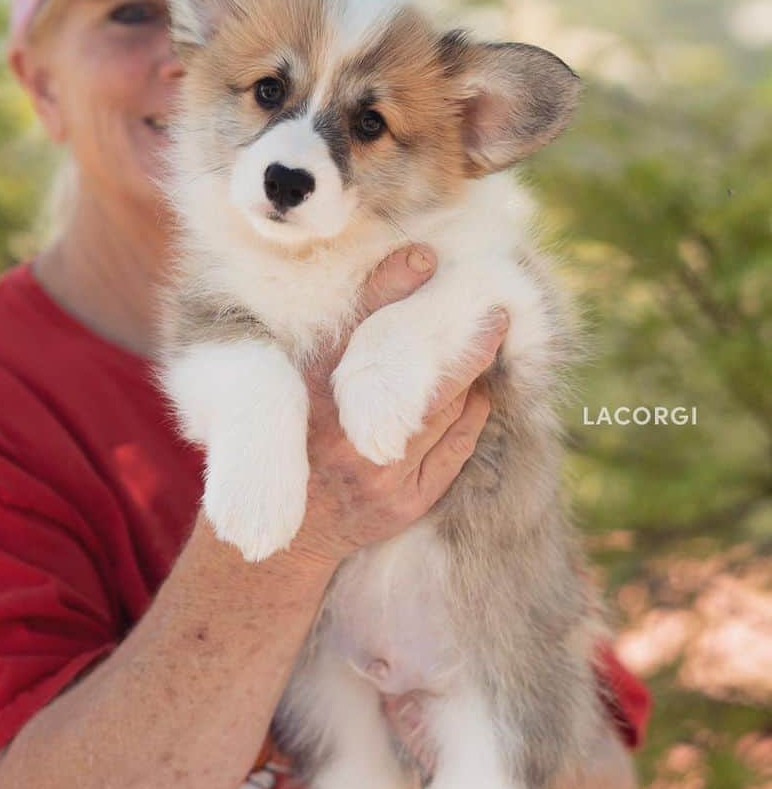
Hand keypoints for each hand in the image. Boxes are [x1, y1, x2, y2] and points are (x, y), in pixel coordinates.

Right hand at [291, 247, 507, 568]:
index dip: (391, 287)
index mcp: (310, 395)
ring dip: (471, 378)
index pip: (355, 330)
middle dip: (466, 341)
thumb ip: (342, 338)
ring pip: (447, 411)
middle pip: (422, 374)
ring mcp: (379, 473)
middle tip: (498, 311)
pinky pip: (456, 449)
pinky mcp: (406, 502)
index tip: (426, 256)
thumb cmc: (299, 441)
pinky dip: (470, 418)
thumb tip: (404, 271)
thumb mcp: (299, 383)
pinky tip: (472, 398)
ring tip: (487, 347)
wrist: (290, 532)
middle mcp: (345, 435)